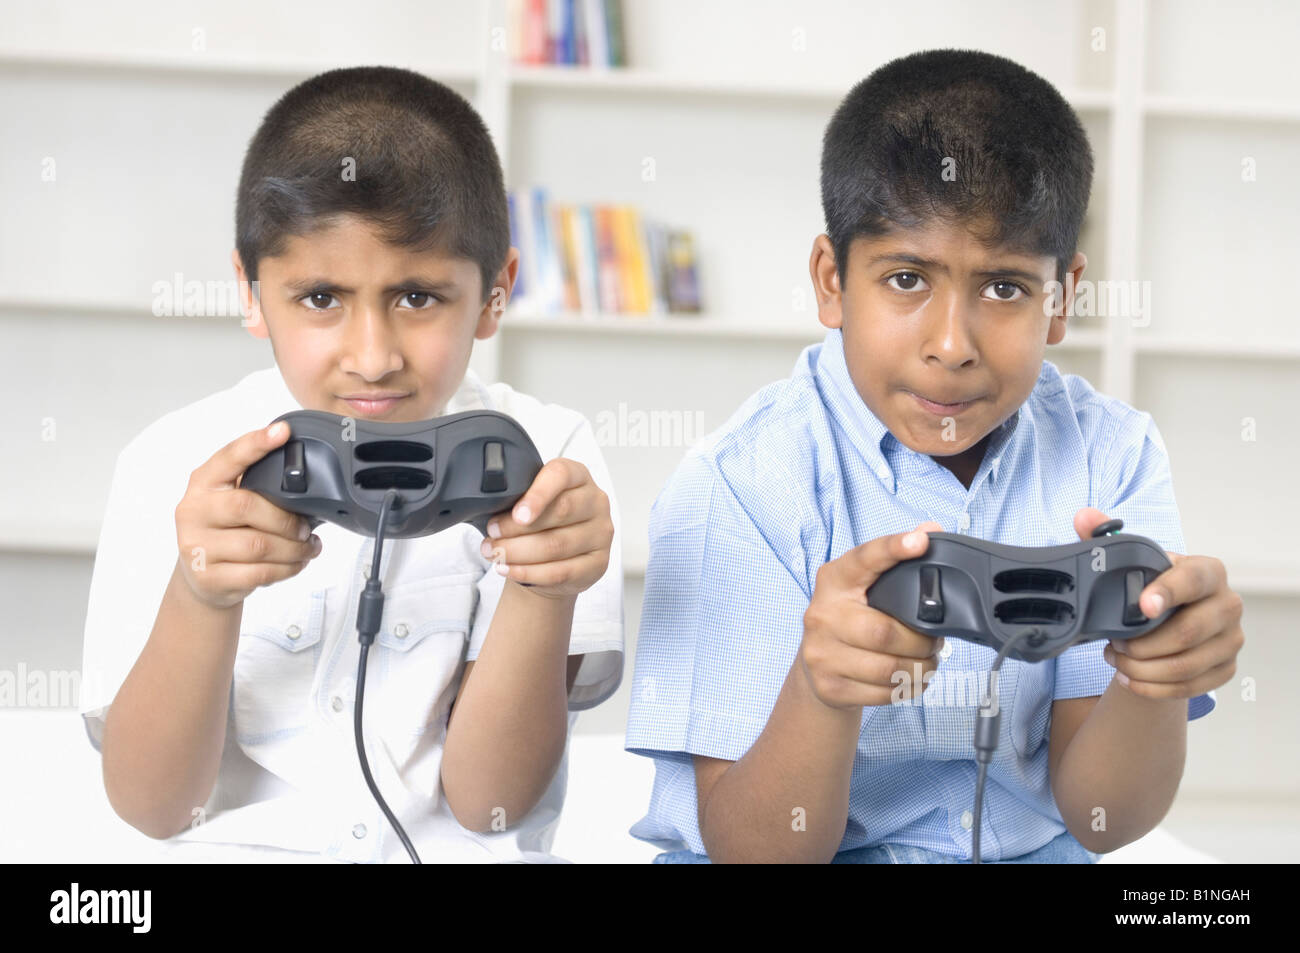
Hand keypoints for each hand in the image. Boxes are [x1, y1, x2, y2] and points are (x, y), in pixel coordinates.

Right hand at [174, 421, 322, 610]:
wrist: (202, 577)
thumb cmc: (226, 531)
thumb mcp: (232, 500)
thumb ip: (257, 484)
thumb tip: (305, 476)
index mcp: (203, 483)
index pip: (228, 457)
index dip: (255, 444)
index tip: (283, 432)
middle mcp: (193, 511)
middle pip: (247, 506)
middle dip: (286, 518)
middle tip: (305, 527)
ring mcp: (197, 546)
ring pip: (258, 545)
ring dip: (294, 548)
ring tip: (307, 547)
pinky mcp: (209, 578)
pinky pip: (260, 573)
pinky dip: (287, 569)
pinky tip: (296, 563)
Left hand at [479, 457, 613, 599]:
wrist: (556, 555)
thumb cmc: (541, 520)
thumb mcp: (531, 499)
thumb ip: (518, 495)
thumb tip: (489, 504)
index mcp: (578, 477)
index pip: (562, 475)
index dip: (538, 494)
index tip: (517, 513)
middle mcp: (596, 502)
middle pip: (559, 512)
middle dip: (518, 527)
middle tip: (492, 534)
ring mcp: (600, 534)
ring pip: (556, 545)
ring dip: (518, 552)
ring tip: (494, 553)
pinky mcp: (597, 563)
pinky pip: (560, 571)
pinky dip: (528, 572)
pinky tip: (509, 569)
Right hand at [799, 521, 947, 709]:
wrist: (815, 667)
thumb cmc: (849, 619)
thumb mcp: (865, 586)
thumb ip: (894, 560)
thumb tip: (930, 529)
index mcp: (834, 580)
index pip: (864, 559)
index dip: (892, 549)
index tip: (920, 542)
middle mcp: (821, 614)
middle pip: (884, 631)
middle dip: (921, 641)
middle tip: (936, 642)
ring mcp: (821, 654)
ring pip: (889, 668)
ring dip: (921, 668)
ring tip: (929, 662)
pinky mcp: (830, 687)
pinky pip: (884, 693)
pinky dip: (908, 689)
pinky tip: (912, 679)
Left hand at [1073, 507, 1244, 699]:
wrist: (1173, 621)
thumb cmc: (1154, 586)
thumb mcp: (1135, 561)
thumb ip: (1106, 537)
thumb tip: (1083, 517)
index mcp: (1208, 572)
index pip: (1193, 580)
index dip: (1168, 592)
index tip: (1141, 606)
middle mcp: (1227, 605)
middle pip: (1188, 632)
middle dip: (1142, 644)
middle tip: (1114, 643)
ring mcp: (1230, 640)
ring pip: (1185, 665)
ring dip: (1142, 669)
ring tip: (1117, 660)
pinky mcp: (1225, 669)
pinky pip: (1188, 687)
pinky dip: (1152, 688)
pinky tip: (1128, 679)